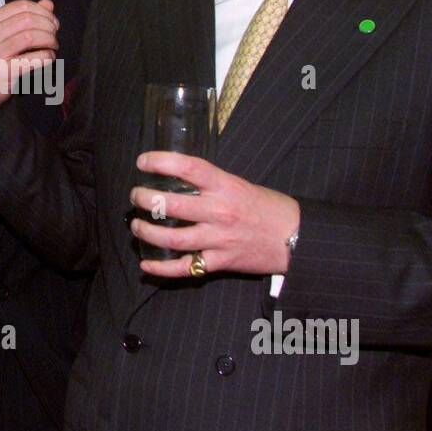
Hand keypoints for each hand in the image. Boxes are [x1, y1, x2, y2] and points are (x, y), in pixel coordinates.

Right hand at [0, 0, 58, 122]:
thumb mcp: (1, 35)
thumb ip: (24, 17)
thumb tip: (48, 3)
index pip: (22, 6)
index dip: (42, 12)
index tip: (52, 22)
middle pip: (28, 19)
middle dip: (48, 26)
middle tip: (54, 35)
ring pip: (31, 36)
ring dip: (50, 40)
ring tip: (53, 47)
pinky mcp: (4, 72)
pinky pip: (34, 59)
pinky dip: (47, 56)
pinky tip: (49, 58)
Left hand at [128, 151, 300, 279]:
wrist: (295, 238)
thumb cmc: (268, 208)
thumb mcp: (241, 185)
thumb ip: (212, 184)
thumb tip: (178, 179)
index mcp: (226, 186)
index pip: (189, 167)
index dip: (162, 162)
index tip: (143, 161)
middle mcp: (220, 212)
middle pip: (173, 205)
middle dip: (146, 200)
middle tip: (136, 196)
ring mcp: (219, 239)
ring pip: (173, 238)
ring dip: (148, 232)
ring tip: (136, 225)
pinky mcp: (220, 262)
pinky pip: (185, 268)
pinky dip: (162, 269)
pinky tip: (146, 265)